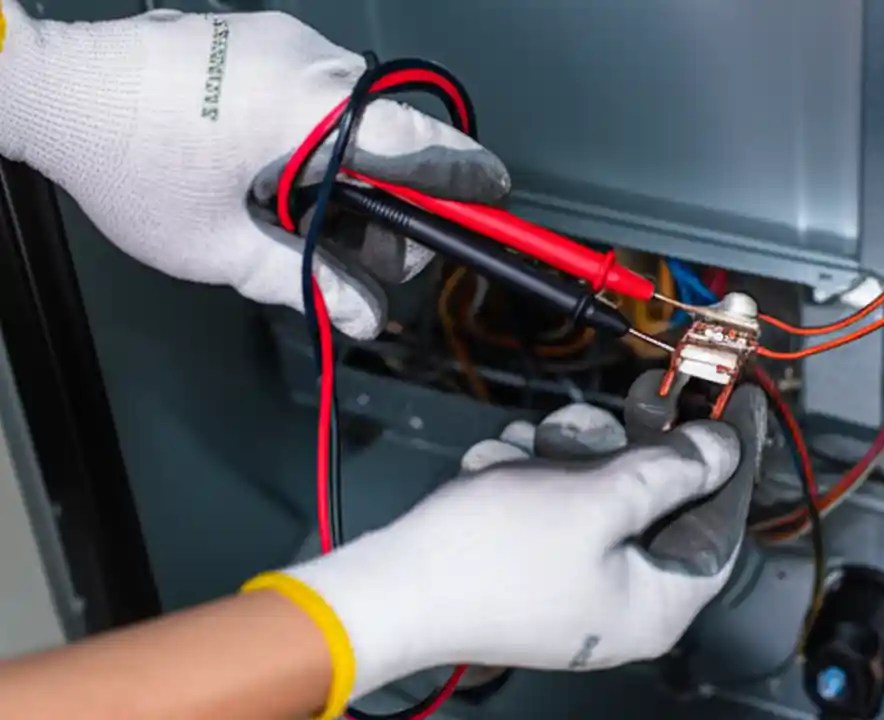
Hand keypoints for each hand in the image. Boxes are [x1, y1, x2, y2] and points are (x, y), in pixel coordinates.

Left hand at [0, 3, 507, 337]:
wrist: (48, 85)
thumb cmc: (123, 159)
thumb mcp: (215, 244)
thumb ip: (302, 280)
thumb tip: (361, 314)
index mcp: (310, 113)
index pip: (422, 145)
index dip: (468, 180)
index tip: (495, 202)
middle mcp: (310, 63)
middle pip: (396, 138)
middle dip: (395, 201)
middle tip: (369, 254)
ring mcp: (285, 41)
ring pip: (358, 116)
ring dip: (354, 168)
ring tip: (303, 212)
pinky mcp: (260, 34)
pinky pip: (319, 88)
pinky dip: (321, 133)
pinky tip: (279, 168)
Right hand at [285, 405, 742, 699]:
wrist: (388, 587)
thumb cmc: (493, 553)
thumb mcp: (598, 498)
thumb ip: (672, 470)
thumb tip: (722, 449)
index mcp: (657, 603)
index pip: (724, 525)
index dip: (736, 461)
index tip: (740, 405)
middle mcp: (623, 599)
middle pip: (663, 501)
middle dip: (637, 445)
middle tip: (640, 396)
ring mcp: (576, 580)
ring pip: (606, 489)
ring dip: (575, 452)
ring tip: (534, 448)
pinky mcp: (535, 561)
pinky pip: (560, 501)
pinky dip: (537, 473)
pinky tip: (503, 467)